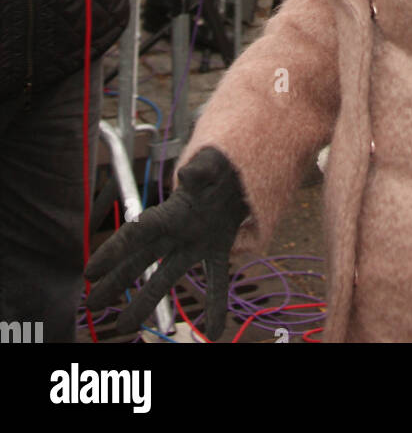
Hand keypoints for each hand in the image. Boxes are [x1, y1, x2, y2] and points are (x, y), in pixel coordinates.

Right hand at [84, 147, 248, 338]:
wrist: (239, 171)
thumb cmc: (220, 164)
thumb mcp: (212, 162)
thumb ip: (203, 169)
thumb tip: (189, 174)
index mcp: (172, 210)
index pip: (138, 232)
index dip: (114, 251)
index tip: (90, 271)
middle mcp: (178, 231)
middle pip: (142, 259)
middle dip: (116, 281)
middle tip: (93, 304)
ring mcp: (196, 243)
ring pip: (167, 276)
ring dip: (146, 301)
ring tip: (124, 326)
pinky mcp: (218, 250)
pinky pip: (215, 281)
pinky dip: (215, 305)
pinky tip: (214, 331)